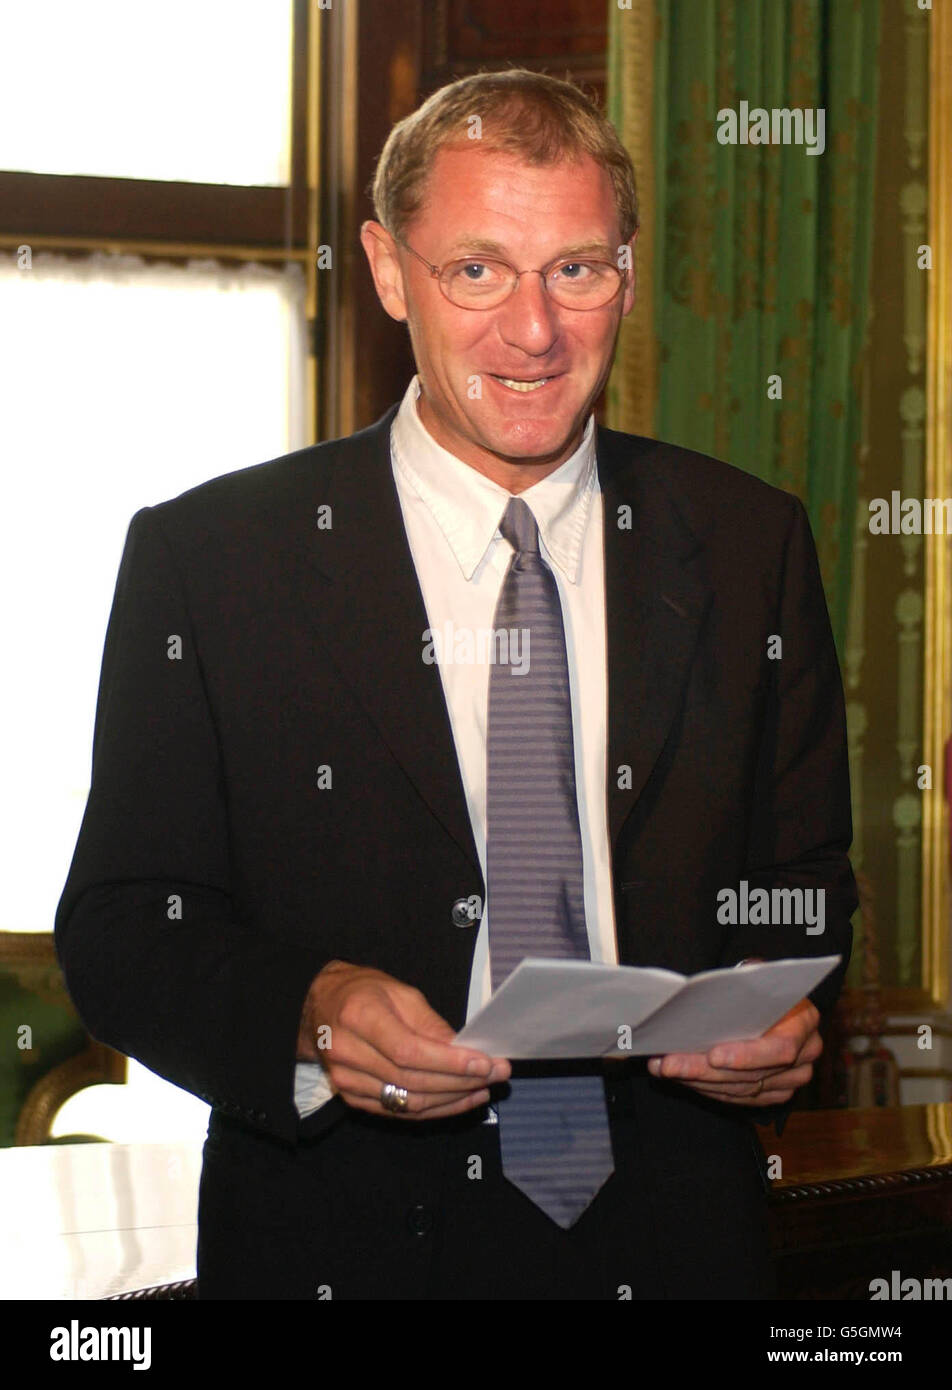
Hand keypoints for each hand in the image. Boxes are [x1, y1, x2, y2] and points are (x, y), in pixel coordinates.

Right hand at [297, 960, 510, 1119]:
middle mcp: (347, 1053)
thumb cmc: (363, 992)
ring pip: (408, 1103)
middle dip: (461, 1082)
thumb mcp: (400, 991)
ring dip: (452, 1100)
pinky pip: (399, 1112)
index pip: (409, 1052)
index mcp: (358, 1017)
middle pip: (411, 1081)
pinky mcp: (351, 1098)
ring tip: (483, 1089)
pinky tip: (458, 1100)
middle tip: (496, 1075)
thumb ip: (431, 1023)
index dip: (450, 1063)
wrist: (320, 1007)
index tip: (485, 1064)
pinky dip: (433, 1109)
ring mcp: (346, 1080)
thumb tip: (464, 1050)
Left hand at [646, 997, 821, 1105]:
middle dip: (705, 1070)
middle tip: (668, 1064)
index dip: (746, 1055)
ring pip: (741, 1090)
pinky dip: (706, 1088)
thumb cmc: (760, 986)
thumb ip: (742, 987)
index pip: (781, 1049)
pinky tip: (680, 1077)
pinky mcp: (774, 1093)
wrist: (773, 1001)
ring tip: (664, 1068)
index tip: (713, 1055)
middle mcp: (805, 1056)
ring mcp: (791, 1080)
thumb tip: (708, 995)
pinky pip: (738, 1098)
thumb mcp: (756, 977)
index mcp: (805, 1023)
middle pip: (753, 1075)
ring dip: (698, 1080)